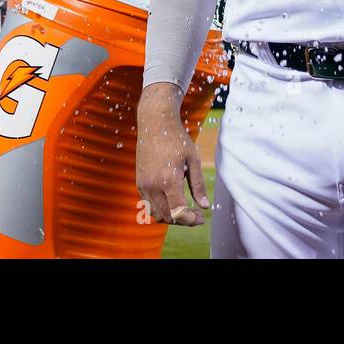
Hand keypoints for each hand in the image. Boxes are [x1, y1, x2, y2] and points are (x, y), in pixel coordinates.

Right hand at [136, 83, 208, 226]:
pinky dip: (161, 208)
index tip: (201, 217)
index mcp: (168, 180)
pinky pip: (148, 204)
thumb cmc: (177, 138)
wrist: (155, 123)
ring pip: (156, 214)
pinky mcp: (139, 182)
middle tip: (197, 215)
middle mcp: (152, 186)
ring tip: (185, 209)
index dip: (190, 220)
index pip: (178, 212)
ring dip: (171, 216)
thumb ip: (198, 185)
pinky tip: (172, 200)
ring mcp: (143, 185)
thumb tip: (205, 206)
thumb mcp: (193, 159)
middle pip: (167, 217)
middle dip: (183, 220)